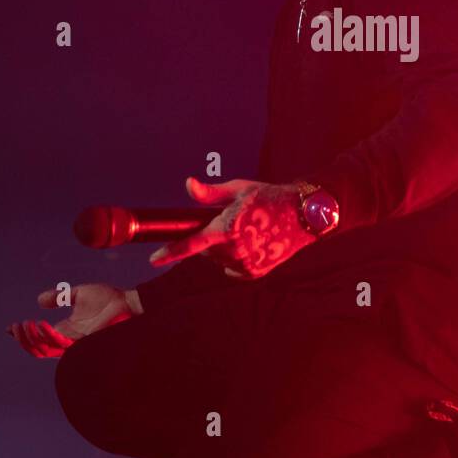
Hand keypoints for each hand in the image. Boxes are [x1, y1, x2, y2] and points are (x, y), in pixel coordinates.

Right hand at [6, 282, 134, 358]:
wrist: (127, 302)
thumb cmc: (108, 299)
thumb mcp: (78, 293)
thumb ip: (60, 296)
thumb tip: (39, 301)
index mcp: (66, 330)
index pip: (40, 339)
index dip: (23, 336)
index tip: (10, 328)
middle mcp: (68, 339)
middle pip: (38, 348)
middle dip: (24, 339)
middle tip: (16, 327)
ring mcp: (75, 343)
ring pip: (45, 349)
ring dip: (32, 339)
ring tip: (25, 325)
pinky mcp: (83, 342)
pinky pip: (59, 343)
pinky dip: (47, 336)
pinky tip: (40, 325)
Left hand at [148, 176, 316, 279]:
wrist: (303, 215)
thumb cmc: (269, 197)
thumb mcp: (239, 189)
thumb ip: (210, 193)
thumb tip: (188, 184)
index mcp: (228, 228)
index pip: (193, 244)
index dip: (171, 252)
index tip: (154, 259)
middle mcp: (236, 250)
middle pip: (207, 252)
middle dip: (209, 240)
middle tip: (227, 223)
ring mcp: (247, 264)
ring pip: (220, 261)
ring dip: (223, 250)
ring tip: (246, 232)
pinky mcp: (256, 272)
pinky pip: (233, 269)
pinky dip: (236, 259)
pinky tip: (252, 244)